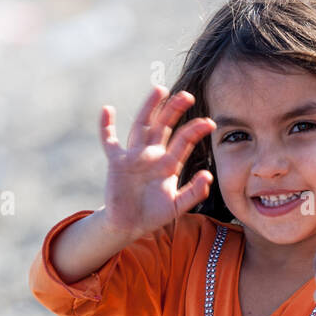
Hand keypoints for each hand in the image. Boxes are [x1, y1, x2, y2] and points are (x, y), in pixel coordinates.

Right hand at [100, 84, 215, 241]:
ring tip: (160, 90)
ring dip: (149, 107)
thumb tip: (208, 175)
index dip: (196, 131)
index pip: (183, 141)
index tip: (210, 123)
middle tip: (187, 95)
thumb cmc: (153, 214)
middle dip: (174, 110)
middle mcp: (152, 155)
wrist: (128, 225)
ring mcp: (133, 156)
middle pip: (163, 126)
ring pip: (141, 126)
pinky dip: (106, 127)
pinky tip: (108, 109)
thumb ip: (193, 193)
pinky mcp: (116, 162)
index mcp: (168, 164)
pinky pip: (109, 141)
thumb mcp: (177, 206)